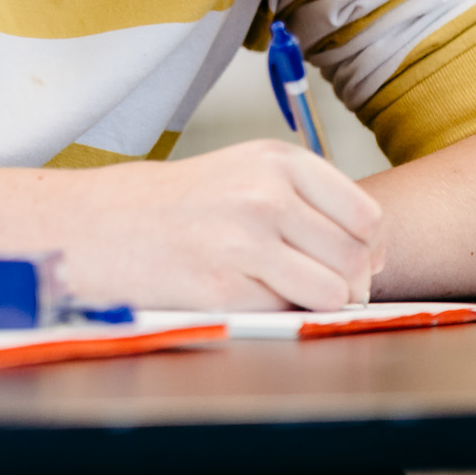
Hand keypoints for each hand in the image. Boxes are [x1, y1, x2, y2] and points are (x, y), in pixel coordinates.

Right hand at [44, 140, 385, 309]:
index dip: (369, 249)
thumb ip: (308, 202)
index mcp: (277, 162)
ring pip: (333, 291)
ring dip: (321, 304)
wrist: (103, 226)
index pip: (366, 215)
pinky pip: (288, 312)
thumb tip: (372, 254)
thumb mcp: (245, 174)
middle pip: (356, 258)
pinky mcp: (226, 287)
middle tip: (320, 286)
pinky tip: (248, 294)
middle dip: (350, 284)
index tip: (354, 261)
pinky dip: (279, 312)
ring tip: (287, 293)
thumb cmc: (179, 206)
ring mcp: (246, 241)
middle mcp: (267, 195)